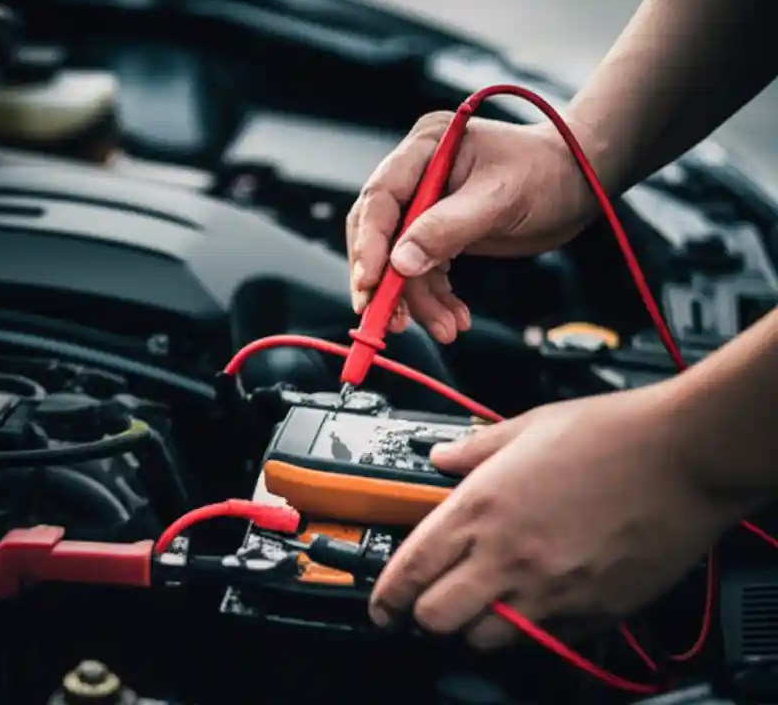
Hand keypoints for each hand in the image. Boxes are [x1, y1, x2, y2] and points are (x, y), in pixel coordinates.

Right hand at [346, 113, 597, 342]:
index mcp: (425, 148)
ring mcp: (426, 204)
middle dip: (386, 281)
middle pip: (380, 232)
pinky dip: (435, 299)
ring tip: (445, 329)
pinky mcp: (438, 232)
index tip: (370, 283)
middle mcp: (417, 173)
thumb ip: (447, 229)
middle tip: (392, 320)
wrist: (579, 183)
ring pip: (400, 261)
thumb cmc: (548, 173)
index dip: (370, 243)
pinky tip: (453, 317)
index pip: (380, 197)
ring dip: (418, 300)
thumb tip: (399, 263)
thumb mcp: (499, 198)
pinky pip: (423, 271)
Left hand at [367, 385, 746, 648]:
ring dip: (475, 628)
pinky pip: (545, 640)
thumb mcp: (528, 426)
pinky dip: (532, 632)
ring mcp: (550, 589)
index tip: (382, 603)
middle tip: (428, 607)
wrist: (686, 455)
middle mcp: (507, 555)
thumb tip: (442, 455)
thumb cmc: (614, 435)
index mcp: (481, 507)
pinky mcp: (592, 611)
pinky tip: (537, 605)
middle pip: (435, 618)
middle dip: (423, 616)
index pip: (409, 569)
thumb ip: (475, 447)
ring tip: (483, 607)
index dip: (386, 594)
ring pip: (484, 640)